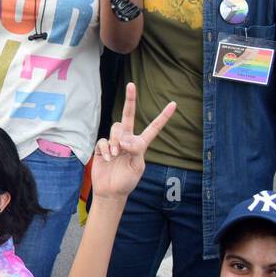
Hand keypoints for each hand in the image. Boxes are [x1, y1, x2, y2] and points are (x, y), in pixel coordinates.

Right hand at [91, 82, 175, 199]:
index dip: (163, 116)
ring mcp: (114, 142)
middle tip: (131, 84)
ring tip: (115, 156)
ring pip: (115, 129)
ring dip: (115, 142)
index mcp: (140, 144)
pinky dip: (105, 149)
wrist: (110, 191)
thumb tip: (124, 140)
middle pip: (128, 116)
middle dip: (130, 100)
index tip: (173, 104)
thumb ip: (135, 151)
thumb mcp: (137, 167)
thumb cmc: (127, 181)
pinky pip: (103, 141)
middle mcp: (127, 139)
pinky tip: (107, 158)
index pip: (153, 128)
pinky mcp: (102, 146)